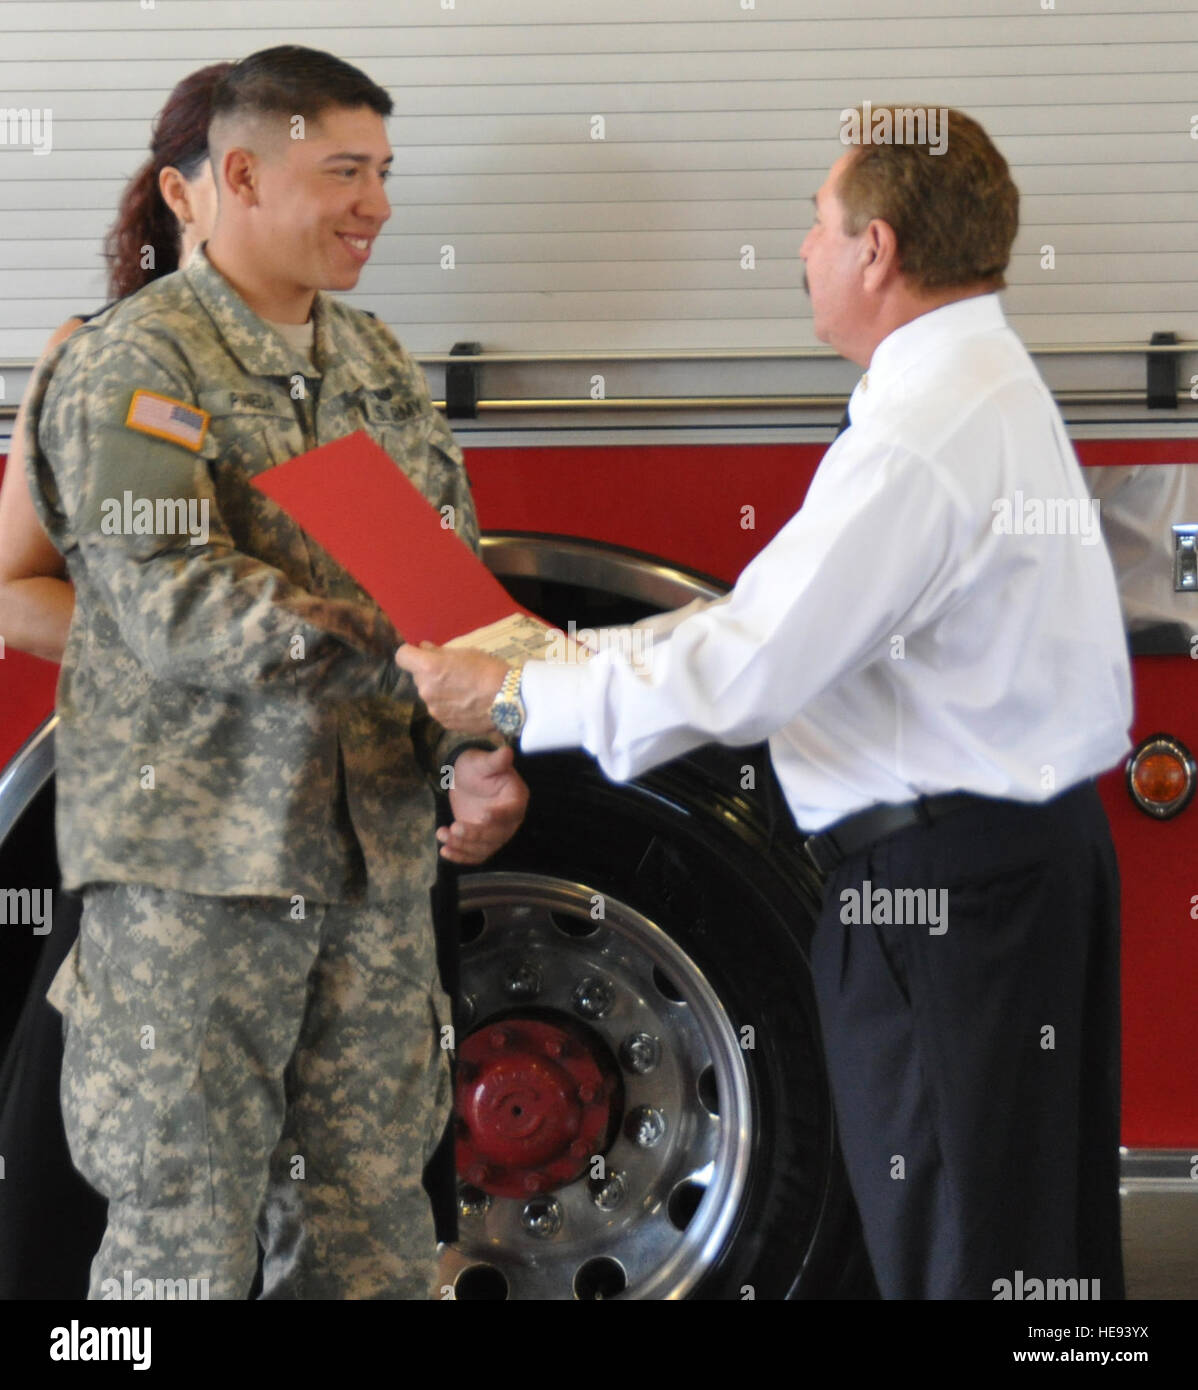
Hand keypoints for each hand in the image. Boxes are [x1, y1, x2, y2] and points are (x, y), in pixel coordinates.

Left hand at [395, 642, 508, 734]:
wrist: (509, 700)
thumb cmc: (489, 670)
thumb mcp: (466, 652)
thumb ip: (440, 652)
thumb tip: (424, 648)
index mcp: (429, 668)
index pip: (402, 656)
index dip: (410, 653)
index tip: (421, 654)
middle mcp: (425, 689)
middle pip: (418, 677)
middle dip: (429, 673)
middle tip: (452, 673)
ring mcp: (433, 709)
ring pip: (429, 694)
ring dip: (439, 690)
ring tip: (463, 690)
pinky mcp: (443, 722)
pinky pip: (439, 709)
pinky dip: (448, 705)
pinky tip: (467, 704)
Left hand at [440, 745, 528, 863]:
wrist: (465, 779)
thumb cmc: (477, 767)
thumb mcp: (483, 762)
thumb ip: (495, 761)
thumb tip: (507, 751)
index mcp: (515, 799)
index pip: (511, 812)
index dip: (499, 816)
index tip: (483, 815)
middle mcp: (509, 820)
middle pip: (497, 835)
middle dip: (475, 834)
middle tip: (455, 827)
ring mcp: (495, 833)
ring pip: (484, 848)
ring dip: (463, 846)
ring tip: (443, 834)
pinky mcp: (481, 842)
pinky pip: (474, 855)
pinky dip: (460, 856)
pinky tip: (444, 851)